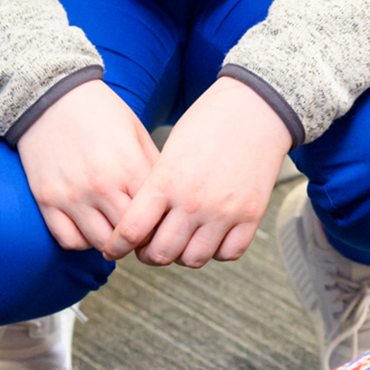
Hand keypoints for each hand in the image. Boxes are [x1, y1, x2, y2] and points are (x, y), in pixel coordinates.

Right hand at [16, 81, 158, 250]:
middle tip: (141, 234)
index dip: (161, 226)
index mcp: (129, 168)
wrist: (51, 95)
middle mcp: (101, 186)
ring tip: (116, 232)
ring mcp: (71, 195)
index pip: (155, 218)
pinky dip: (82, 240)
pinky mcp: (47, 200)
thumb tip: (172, 201)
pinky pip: (69, 239)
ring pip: (100, 243)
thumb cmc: (100, 113)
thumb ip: (154, 169)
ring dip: (111, 243)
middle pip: (130, 236)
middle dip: (139, 239)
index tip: (161, 225)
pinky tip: (90, 228)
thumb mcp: (137, 133)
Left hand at [104, 77, 293, 268]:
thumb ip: (155, 189)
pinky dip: (216, 251)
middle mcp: (193, 202)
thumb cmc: (207, 123)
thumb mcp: (169, 152)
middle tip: (148, 248)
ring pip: (193, 260)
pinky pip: (228, 254)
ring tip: (181, 242)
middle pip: (161, 254)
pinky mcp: (250, 216)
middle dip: (149, 255)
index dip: (117, 246)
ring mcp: (224, 212)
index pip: (131, 231)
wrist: (255, 108)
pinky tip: (211, 237)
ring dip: (183, 255)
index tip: (113, 249)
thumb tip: (141, 223)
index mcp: (166, 182)